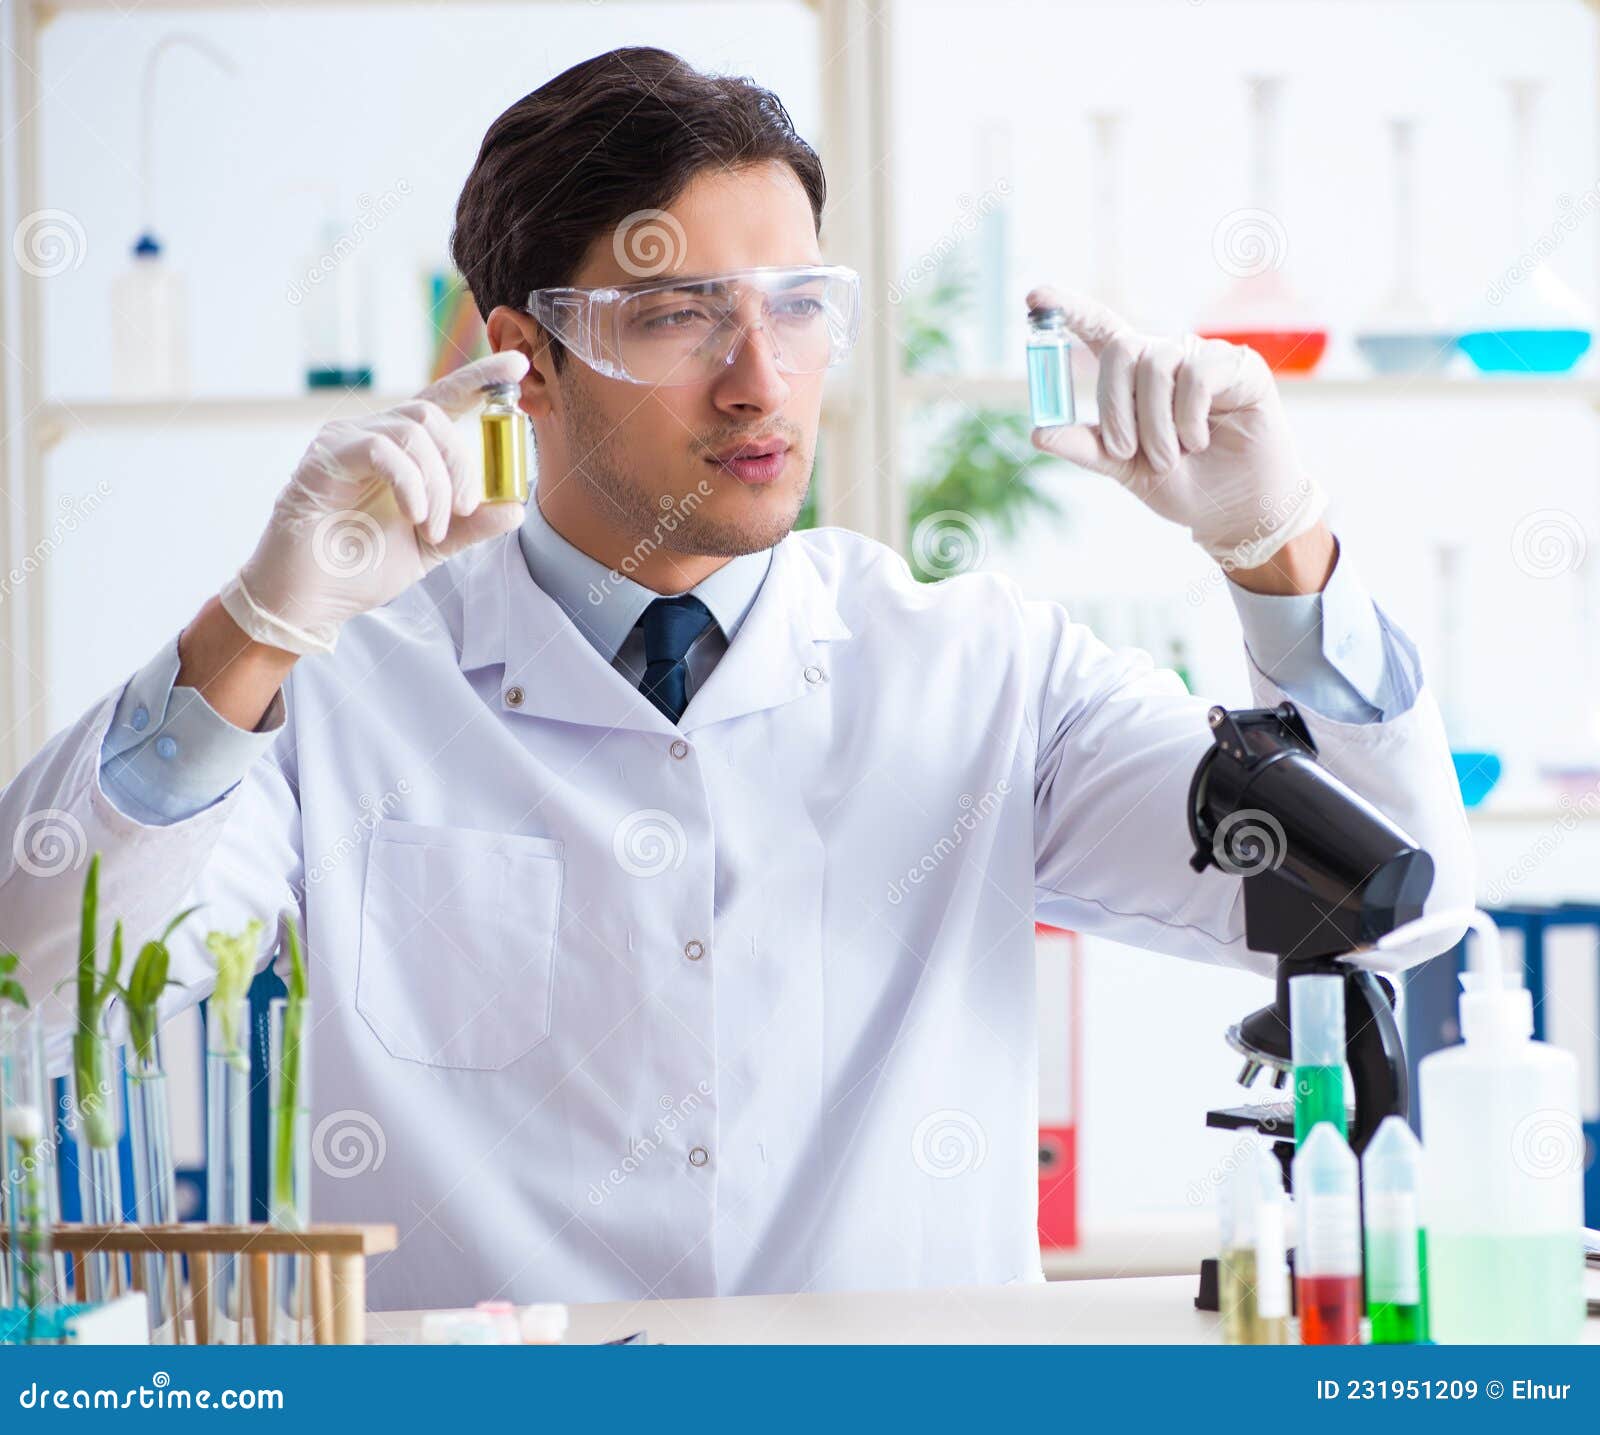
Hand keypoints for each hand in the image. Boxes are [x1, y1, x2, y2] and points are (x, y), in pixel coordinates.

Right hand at [219, 351, 529, 656]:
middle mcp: (371, 435)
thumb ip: (470, 527)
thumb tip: (515, 508)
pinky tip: (413, 517)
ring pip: (413, 430)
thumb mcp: (430, 547)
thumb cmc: (360, 567)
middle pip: (432, 415)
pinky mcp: (326, 459)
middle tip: (463, 511)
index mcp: (399, 450)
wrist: (310, 599)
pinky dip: (410, 483)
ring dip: (437, 483)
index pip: (443, 400)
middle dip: (461, 464)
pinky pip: (382, 450)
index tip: (518, 364)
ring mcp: (345, 442)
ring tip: (430, 528)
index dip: (479, 379)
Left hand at [1027, 287, 1326, 569]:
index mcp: (1134, 377)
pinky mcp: (1239, 365)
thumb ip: (1087, 447)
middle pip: (1121, 349)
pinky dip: (1189, 418)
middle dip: (1114, 407)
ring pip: (1156, 365)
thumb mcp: (1124, 468)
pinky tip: (1200, 441)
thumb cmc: (1182, 484)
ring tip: (1168, 458)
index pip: (1099, 329)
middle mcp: (1166, 358)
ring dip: (1154, 425)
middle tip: (1125, 452)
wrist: (1235, 510)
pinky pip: (1196, 376)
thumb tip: (1039, 432)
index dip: (1068, 309)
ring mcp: (1203, 357)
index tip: (1034, 298)